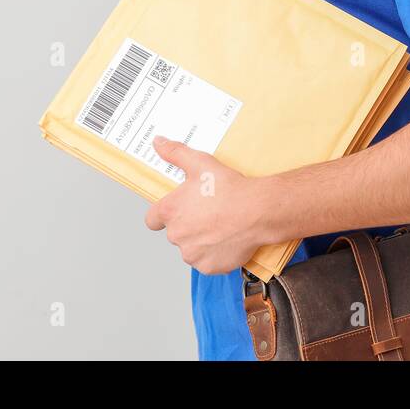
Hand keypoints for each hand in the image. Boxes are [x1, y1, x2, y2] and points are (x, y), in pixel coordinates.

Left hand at [143, 135, 274, 274]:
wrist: (257, 211)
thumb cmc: (229, 188)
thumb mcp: (199, 163)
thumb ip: (175, 152)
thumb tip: (158, 142)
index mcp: (170, 212)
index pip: (152, 220)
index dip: (162, 215)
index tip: (177, 210)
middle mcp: (177, 236)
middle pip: (175, 233)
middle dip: (188, 225)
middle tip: (208, 213)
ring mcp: (192, 254)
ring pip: (191, 249)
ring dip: (200, 241)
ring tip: (220, 226)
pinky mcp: (208, 267)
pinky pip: (207, 262)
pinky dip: (215, 254)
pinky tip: (227, 239)